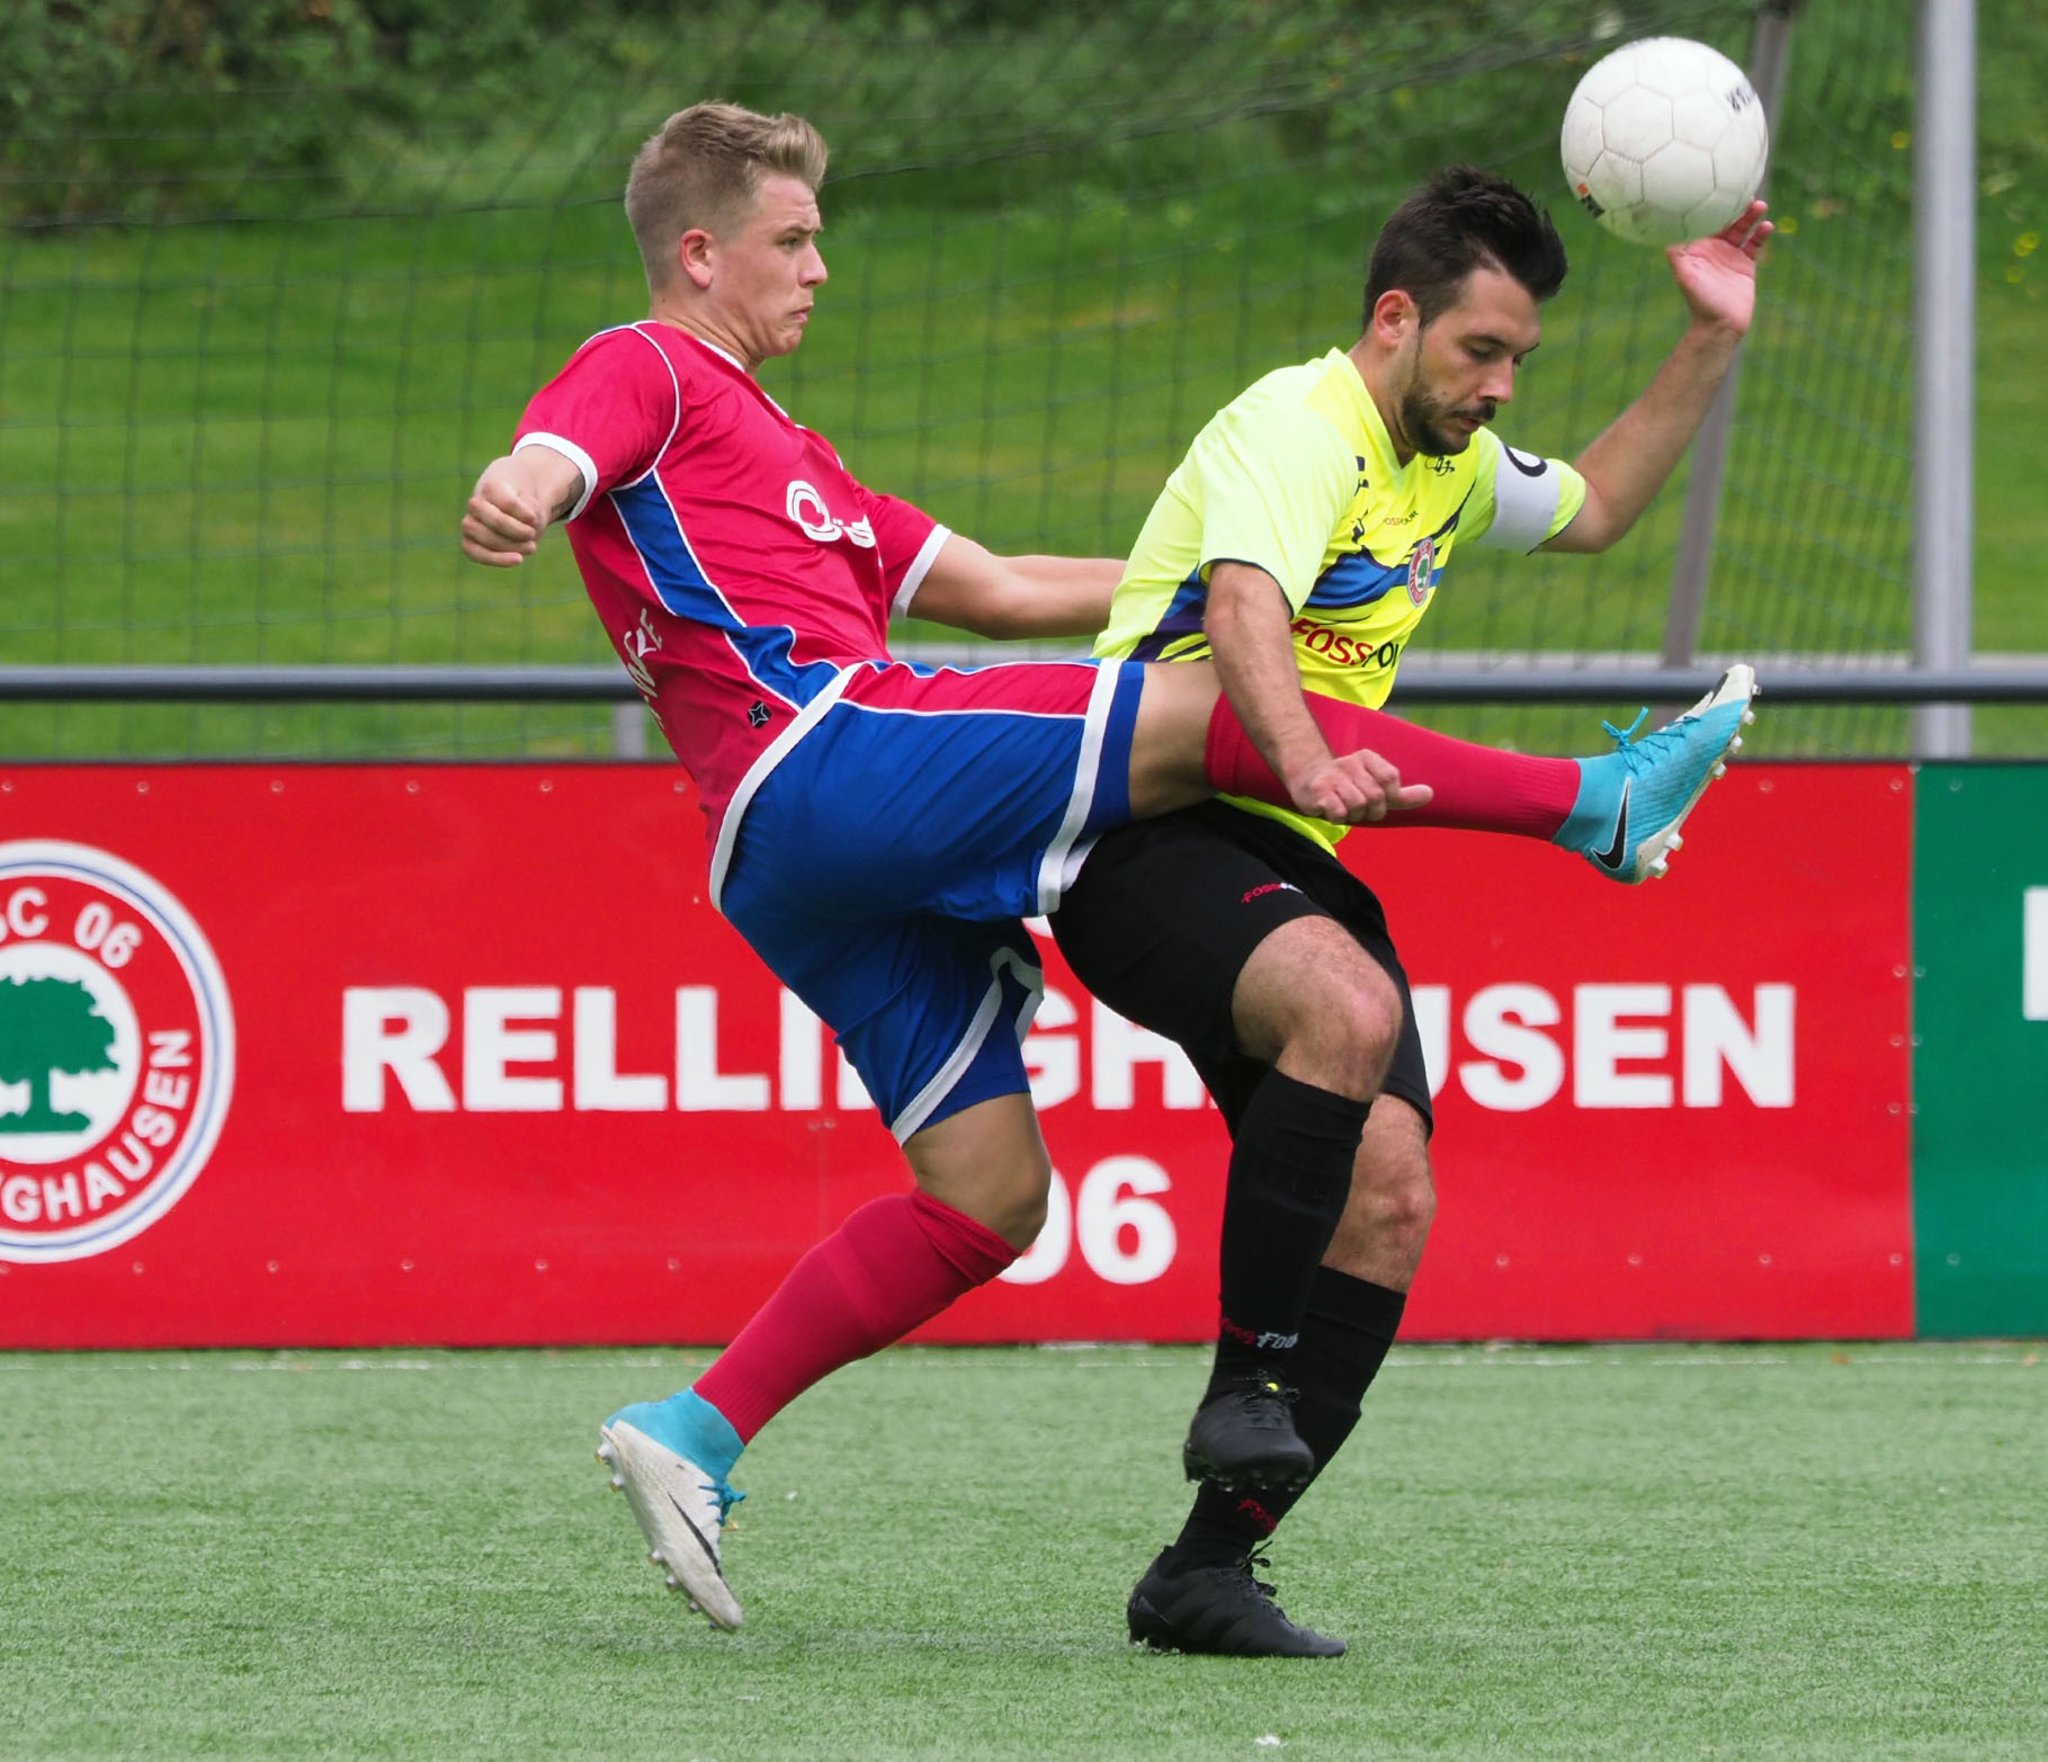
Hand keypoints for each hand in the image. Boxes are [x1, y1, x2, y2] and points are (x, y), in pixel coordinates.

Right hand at [461, 465, 547, 566]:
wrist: (513, 514)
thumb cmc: (525, 508)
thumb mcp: (534, 506)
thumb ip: (532, 514)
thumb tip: (528, 527)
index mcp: (492, 487)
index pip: (508, 503)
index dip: (524, 514)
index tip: (533, 518)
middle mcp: (476, 504)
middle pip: (496, 521)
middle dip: (517, 532)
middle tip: (532, 534)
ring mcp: (470, 523)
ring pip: (486, 538)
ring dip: (511, 546)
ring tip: (532, 547)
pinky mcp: (468, 542)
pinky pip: (476, 553)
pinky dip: (498, 559)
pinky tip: (518, 559)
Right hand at [1289, 749, 1435, 823]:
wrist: (1307, 780)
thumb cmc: (1347, 787)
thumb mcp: (1377, 789)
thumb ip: (1403, 795)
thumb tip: (1430, 794)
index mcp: (1367, 758)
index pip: (1391, 779)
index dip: (1388, 797)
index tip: (1378, 799)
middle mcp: (1350, 763)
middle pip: (1376, 797)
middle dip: (1371, 810)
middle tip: (1360, 808)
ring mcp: (1333, 776)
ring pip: (1359, 805)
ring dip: (1354, 815)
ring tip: (1345, 808)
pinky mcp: (1318, 790)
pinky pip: (1339, 812)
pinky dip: (1339, 817)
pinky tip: (1332, 810)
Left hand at [1666, 200, 1771, 337]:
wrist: (1721, 325)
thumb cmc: (1700, 301)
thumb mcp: (1686, 276)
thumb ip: (1678, 255)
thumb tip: (1667, 232)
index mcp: (1697, 249)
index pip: (1703, 221)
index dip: (1710, 205)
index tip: (1717, 188)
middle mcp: (1713, 249)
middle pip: (1725, 220)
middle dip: (1733, 206)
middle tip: (1743, 191)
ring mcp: (1730, 255)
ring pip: (1742, 228)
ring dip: (1750, 216)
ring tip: (1759, 205)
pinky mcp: (1746, 264)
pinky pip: (1755, 243)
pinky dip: (1761, 233)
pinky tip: (1767, 225)